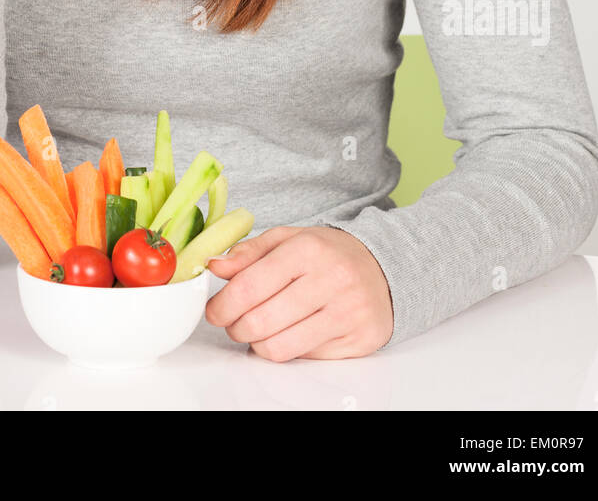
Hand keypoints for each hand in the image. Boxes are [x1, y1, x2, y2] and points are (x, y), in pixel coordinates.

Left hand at [205, 225, 393, 360]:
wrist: (382, 268)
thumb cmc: (327, 254)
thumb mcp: (288, 239)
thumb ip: (249, 252)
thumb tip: (214, 266)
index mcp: (307, 249)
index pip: (248, 287)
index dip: (222, 305)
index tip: (215, 311)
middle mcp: (331, 280)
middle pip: (259, 322)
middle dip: (236, 328)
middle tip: (235, 322)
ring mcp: (347, 313)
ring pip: (278, 347)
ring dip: (257, 343)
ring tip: (260, 329)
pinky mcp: (358, 340)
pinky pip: (303, 358)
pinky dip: (287, 349)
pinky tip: (290, 332)